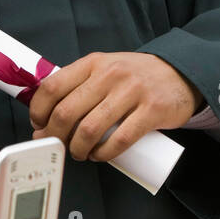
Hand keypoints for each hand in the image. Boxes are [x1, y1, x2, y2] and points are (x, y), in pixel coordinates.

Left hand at [27, 51, 202, 162]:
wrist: (180, 74)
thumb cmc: (136, 77)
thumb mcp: (105, 69)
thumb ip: (80, 86)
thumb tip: (47, 118)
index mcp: (93, 63)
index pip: (53, 87)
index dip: (39, 111)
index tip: (39, 125)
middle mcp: (110, 74)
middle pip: (67, 112)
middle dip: (56, 136)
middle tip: (58, 145)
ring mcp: (132, 92)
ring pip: (90, 129)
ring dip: (78, 149)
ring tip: (80, 153)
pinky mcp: (151, 111)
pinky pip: (119, 140)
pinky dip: (103, 154)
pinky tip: (100, 155)